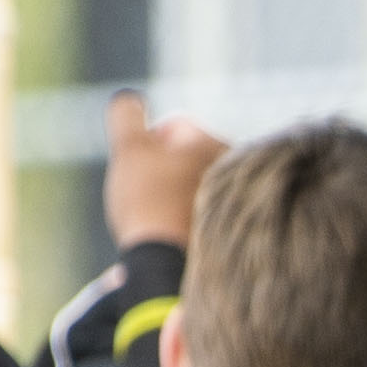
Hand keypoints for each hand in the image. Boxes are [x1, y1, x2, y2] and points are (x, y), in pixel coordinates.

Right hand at [101, 89, 228, 246]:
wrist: (169, 265)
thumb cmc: (149, 201)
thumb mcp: (129, 148)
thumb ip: (126, 114)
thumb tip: (130, 100)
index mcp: (220, 144)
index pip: (177, 128)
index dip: (145, 145)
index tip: (139, 171)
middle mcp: (239, 172)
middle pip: (186, 160)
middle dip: (161, 172)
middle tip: (146, 196)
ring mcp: (240, 205)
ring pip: (192, 188)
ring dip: (170, 196)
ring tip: (159, 218)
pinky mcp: (233, 233)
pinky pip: (199, 215)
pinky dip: (183, 219)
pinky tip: (172, 235)